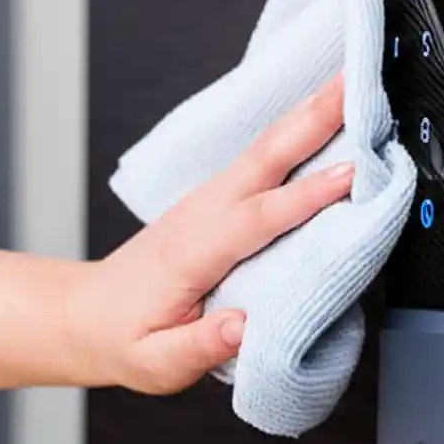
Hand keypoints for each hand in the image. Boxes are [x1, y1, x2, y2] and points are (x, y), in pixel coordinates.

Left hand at [64, 75, 350, 393]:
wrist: (86, 313)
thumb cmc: (125, 337)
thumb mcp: (155, 362)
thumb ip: (200, 346)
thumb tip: (244, 327)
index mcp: (192, 251)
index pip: (257, 218)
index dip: (305, 198)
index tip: (349, 175)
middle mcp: (203, 211)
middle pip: (265, 157)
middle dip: (312, 119)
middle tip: (356, 84)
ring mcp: (211, 197)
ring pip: (267, 147)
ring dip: (310, 111)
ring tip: (352, 81)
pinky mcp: (220, 195)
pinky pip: (265, 155)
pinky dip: (298, 127)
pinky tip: (324, 111)